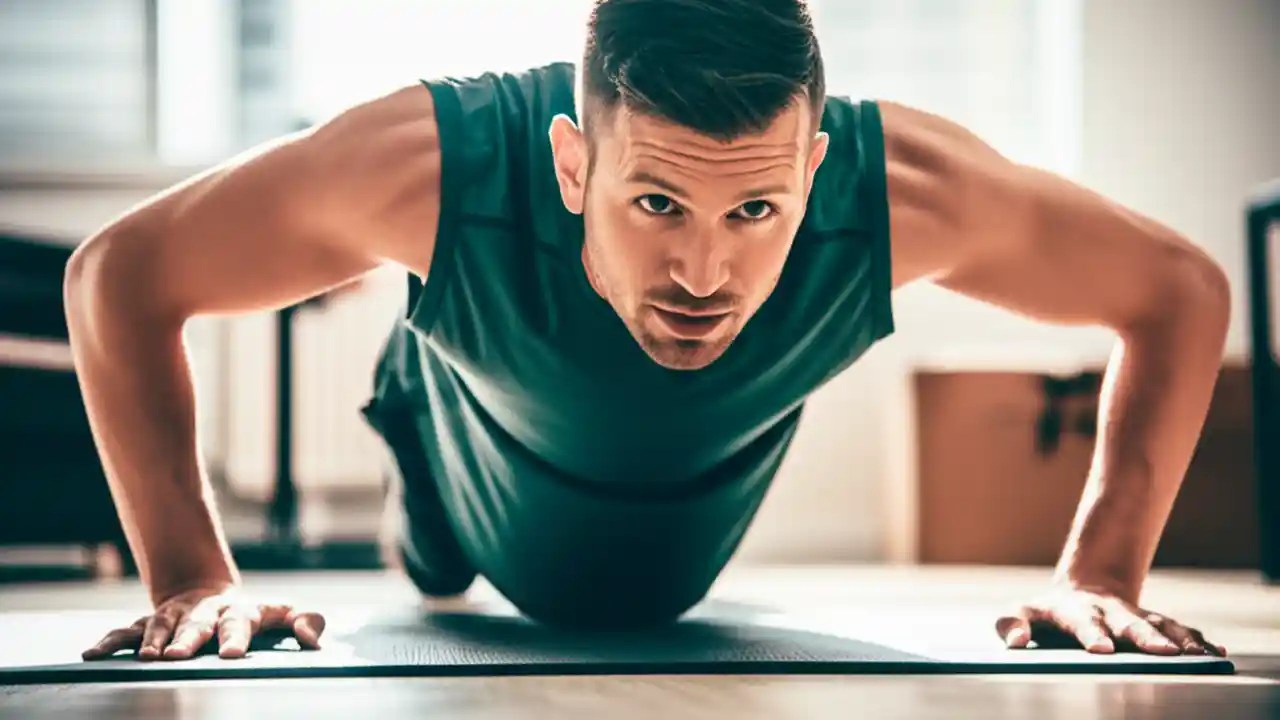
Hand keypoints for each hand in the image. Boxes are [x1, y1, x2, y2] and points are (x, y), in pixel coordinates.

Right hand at [81, 585, 325, 660]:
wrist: (207, 593)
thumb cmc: (250, 614)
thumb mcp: (280, 615)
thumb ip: (304, 623)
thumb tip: (315, 644)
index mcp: (238, 612)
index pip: (239, 623)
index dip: (236, 638)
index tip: (232, 656)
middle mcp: (203, 612)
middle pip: (196, 624)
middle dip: (188, 639)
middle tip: (178, 657)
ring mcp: (173, 616)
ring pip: (159, 626)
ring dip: (152, 641)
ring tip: (148, 658)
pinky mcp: (149, 624)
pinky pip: (125, 632)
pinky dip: (109, 642)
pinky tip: (92, 654)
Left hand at [995, 585, 1225, 655]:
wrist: (1082, 591)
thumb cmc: (1047, 613)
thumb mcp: (1023, 612)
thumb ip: (1011, 624)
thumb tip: (1013, 644)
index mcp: (1074, 610)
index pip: (1082, 622)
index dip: (1091, 634)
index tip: (1101, 649)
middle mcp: (1108, 611)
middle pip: (1128, 623)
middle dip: (1145, 637)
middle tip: (1162, 653)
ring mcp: (1134, 616)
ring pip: (1159, 625)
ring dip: (1178, 640)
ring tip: (1196, 656)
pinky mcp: (1154, 623)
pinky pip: (1179, 630)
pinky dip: (1196, 641)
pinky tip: (1214, 652)